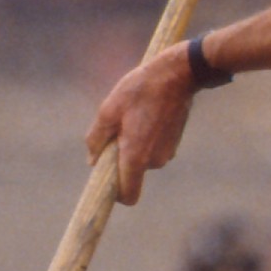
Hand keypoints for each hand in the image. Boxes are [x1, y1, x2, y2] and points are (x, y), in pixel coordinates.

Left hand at [88, 41, 196, 203]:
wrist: (178, 74)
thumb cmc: (140, 90)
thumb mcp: (108, 110)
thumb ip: (96, 139)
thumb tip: (92, 160)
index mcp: (136, 156)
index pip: (128, 196)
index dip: (116, 195)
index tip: (106, 182)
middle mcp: (154, 161)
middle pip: (131, 174)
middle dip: (120, 159)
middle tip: (116, 131)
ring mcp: (167, 153)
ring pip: (142, 159)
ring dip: (133, 146)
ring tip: (133, 117)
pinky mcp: (174, 143)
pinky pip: (153, 149)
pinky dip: (145, 139)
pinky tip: (146, 114)